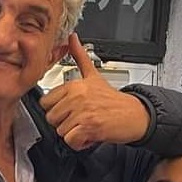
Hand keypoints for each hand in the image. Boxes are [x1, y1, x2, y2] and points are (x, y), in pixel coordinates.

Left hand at [40, 34, 149, 149]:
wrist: (135, 114)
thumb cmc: (114, 100)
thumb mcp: (94, 75)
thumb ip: (80, 57)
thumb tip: (72, 38)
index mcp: (74, 85)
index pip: (46, 102)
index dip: (57, 110)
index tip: (70, 110)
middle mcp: (77, 97)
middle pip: (51, 118)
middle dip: (64, 123)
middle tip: (80, 119)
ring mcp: (83, 112)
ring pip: (61, 131)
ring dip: (74, 134)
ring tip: (87, 126)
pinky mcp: (89, 126)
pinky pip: (71, 141)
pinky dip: (80, 143)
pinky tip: (89, 135)